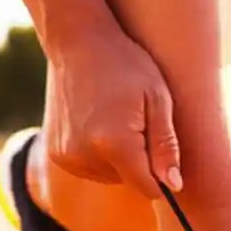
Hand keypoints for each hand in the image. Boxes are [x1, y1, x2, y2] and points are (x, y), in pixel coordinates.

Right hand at [42, 25, 180, 198]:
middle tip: (137, 121)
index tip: (164, 153)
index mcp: (115, 143)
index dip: (162, 178)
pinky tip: (99, 124)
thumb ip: (166, 146)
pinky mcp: (56, 154)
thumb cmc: (125, 64)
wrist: (77, 42)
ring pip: (109, 177)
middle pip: (128, 182)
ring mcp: (67, 156)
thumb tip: (174, 186)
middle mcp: (86, 155)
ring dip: (119, 160)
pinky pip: (90, 170)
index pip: (148, 188)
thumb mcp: (158, 98)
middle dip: (140, 162)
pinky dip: (99, 156)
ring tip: (116, 119)